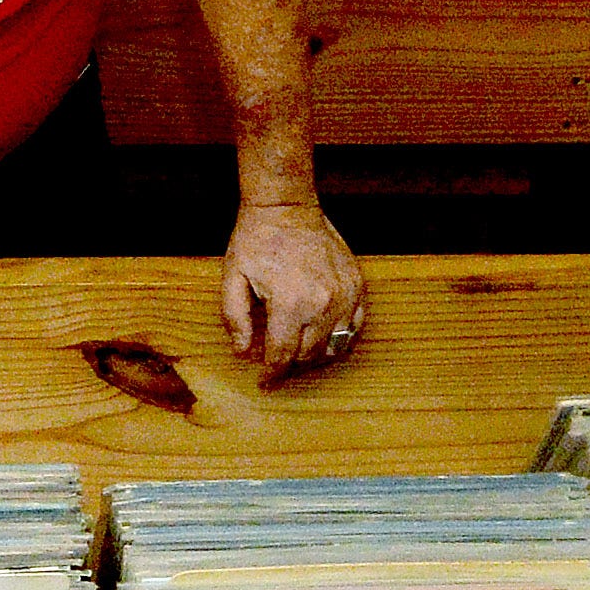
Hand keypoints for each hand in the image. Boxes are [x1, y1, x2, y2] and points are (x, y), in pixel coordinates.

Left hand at [221, 201, 365, 369]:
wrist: (287, 207)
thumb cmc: (256, 241)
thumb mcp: (232, 278)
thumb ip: (234, 318)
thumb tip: (243, 351)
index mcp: (290, 303)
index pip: (283, 356)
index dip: (271, 374)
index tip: (263, 381)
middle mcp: (322, 303)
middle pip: (309, 355)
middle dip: (291, 365)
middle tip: (277, 363)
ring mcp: (345, 294)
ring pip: (334, 346)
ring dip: (315, 354)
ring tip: (298, 350)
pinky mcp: (357, 286)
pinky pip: (354, 326)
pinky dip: (340, 337)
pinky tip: (323, 336)